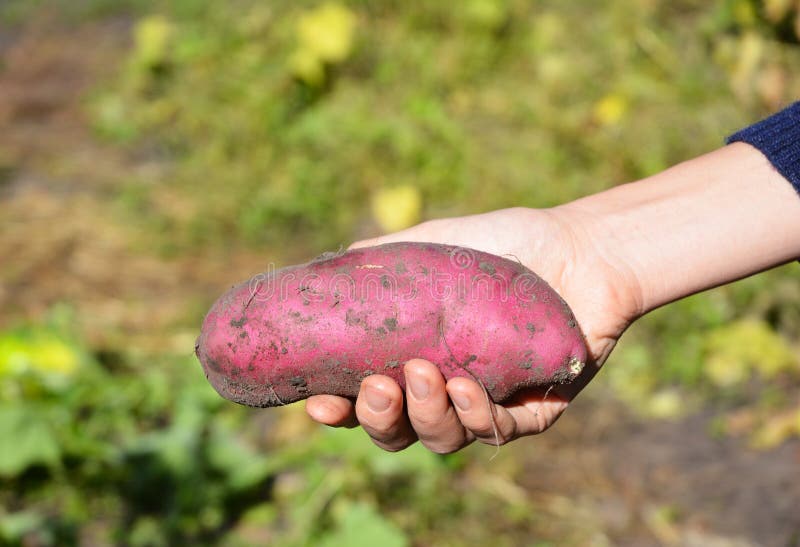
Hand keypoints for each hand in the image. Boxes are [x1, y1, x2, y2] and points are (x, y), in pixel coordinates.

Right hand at [306, 206, 643, 451]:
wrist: (574, 247)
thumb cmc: (501, 246)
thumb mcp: (432, 245)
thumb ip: (382, 259)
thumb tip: (327, 269)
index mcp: (415, 360)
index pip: (368, 401)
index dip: (342, 412)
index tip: (320, 403)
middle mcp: (446, 391)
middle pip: (400, 432)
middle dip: (380, 420)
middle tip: (377, 389)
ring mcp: (487, 404)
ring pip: (443, 438)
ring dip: (426, 414)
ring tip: (423, 375)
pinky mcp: (532, 412)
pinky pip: (496, 431)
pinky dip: (475, 416)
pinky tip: (467, 388)